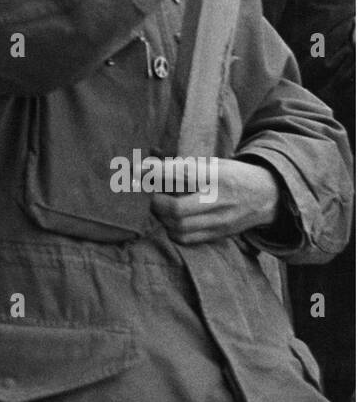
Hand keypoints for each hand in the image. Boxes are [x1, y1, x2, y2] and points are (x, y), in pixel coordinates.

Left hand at [152, 158, 280, 245]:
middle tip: (150, 194)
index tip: (135, 170)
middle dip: (156, 203)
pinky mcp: (219, 234)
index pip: (180, 175)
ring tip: (161, 206)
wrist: (266, 195)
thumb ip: (181, 166)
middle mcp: (218, 200)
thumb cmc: (233, 175)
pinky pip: (187, 239)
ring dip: (162, 218)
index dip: (155, 174)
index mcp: (216, 176)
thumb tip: (146, 167)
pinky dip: (172, 230)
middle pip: (177, 209)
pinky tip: (171, 220)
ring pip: (179, 227)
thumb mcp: (212, 163)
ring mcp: (219, 221)